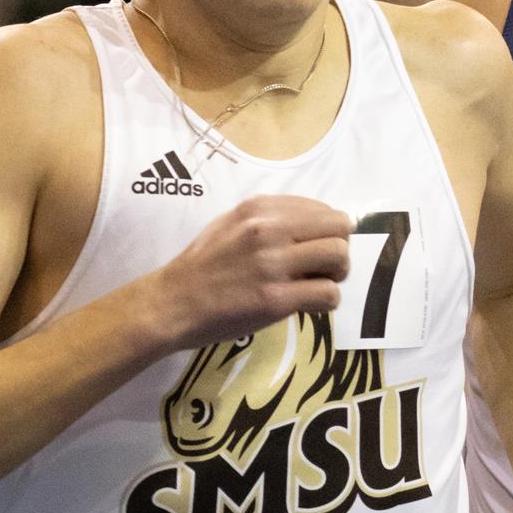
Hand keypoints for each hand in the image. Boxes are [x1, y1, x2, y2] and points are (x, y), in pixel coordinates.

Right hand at [148, 195, 351, 350]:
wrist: (172, 303)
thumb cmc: (200, 265)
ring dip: (336, 274)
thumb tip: (309, 221)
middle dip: (338, 249)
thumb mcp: (229, 223)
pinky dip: (326, 301)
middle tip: (323, 267)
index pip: (322, 208)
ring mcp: (274, 264)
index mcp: (259, 208)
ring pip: (339, 257)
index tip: (316, 246)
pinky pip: (328, 294)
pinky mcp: (277, 299)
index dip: (327, 230)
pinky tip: (307, 305)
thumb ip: (267, 218)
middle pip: (340, 228)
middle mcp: (269, 230)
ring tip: (317, 284)